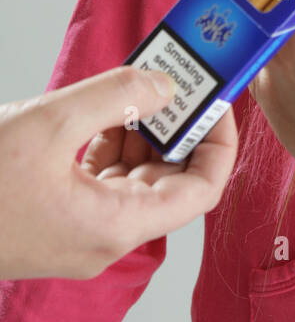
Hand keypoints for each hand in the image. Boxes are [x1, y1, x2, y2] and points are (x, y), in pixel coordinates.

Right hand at [0, 67, 238, 279]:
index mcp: (116, 226)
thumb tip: (165, 84)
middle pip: (168, 184)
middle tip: (177, 83)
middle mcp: (104, 238)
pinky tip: (99, 113)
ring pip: (132, 182)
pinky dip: (108, 147)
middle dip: (177, 130)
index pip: (201, 191)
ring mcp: (79, 235)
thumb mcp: (48, 123)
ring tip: (137, 88)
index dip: (218, 144)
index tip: (217, 102)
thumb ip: (114, 97)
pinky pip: (100, 184)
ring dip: (141, 135)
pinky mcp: (55, 224)